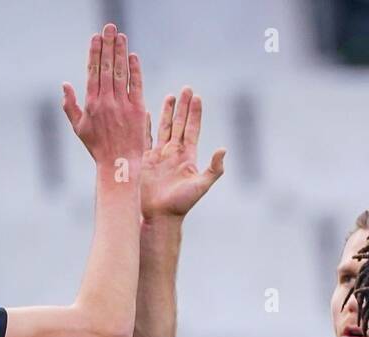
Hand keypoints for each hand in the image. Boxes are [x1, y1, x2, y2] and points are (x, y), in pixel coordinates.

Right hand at [61, 24, 145, 170]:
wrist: (118, 165)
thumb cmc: (98, 147)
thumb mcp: (79, 128)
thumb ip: (70, 105)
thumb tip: (64, 85)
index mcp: (91, 104)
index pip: (93, 71)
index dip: (95, 52)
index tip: (96, 37)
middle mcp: (106, 101)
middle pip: (107, 67)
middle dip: (108, 45)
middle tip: (110, 27)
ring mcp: (122, 105)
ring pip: (121, 73)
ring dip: (121, 52)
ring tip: (121, 36)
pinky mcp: (137, 110)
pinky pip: (137, 85)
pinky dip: (135, 70)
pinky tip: (133, 56)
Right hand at [142, 87, 225, 220]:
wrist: (160, 216)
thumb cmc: (181, 204)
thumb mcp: (201, 186)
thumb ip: (213, 168)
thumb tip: (223, 149)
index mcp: (187, 157)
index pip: (192, 129)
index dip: (195, 114)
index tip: (197, 96)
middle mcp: (174, 154)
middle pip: (179, 124)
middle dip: (183, 107)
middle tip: (186, 88)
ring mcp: (159, 156)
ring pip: (164, 128)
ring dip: (167, 112)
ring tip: (171, 95)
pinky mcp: (145, 161)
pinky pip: (145, 139)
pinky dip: (146, 126)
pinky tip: (147, 113)